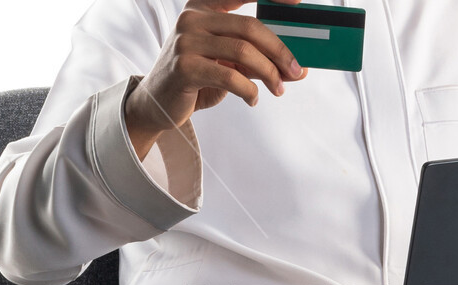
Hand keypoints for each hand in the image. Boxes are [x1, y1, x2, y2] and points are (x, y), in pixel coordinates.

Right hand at [124, 0, 308, 157]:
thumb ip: (259, 59)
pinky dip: (250, 90)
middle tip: (296, 70)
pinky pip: (230, 76)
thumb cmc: (200, 77)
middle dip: (279, 51)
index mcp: (204, 7)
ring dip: (269, 74)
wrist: (160, 102)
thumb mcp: (230, 62)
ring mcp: (186, 41)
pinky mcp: (184, 67)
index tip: (297, 3)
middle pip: (250, 27)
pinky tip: (253, 99)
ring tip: (278, 89)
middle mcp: (192, 18)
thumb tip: (297, 69)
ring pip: (243, 52)